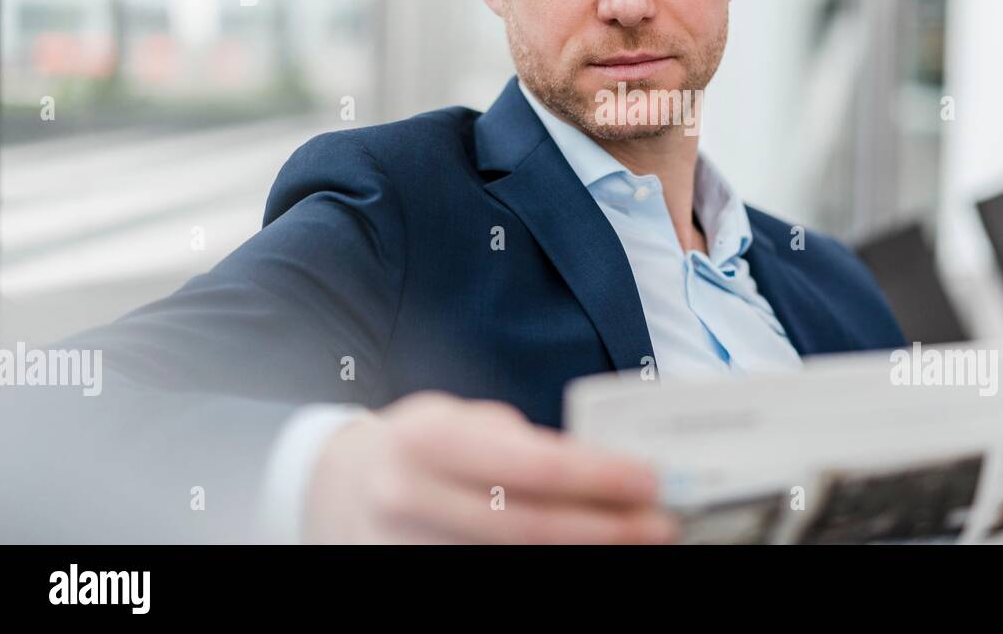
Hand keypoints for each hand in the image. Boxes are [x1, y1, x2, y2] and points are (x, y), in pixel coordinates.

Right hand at [303, 391, 677, 543]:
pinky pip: (491, 580)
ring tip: (634, 543)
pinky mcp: (407, 580)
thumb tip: (608, 470)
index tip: (650, 479)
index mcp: (430, 439)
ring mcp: (405, 550)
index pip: (532, 466)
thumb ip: (527, 445)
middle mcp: (410, 499)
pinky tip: (585, 560)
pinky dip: (546, 572)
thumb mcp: (467, 422)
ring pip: (513, 566)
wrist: (340, 489)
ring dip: (584, 557)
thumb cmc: (423, 445)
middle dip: (605, 530)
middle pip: (528, 529)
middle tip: (661, 524)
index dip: (599, 477)